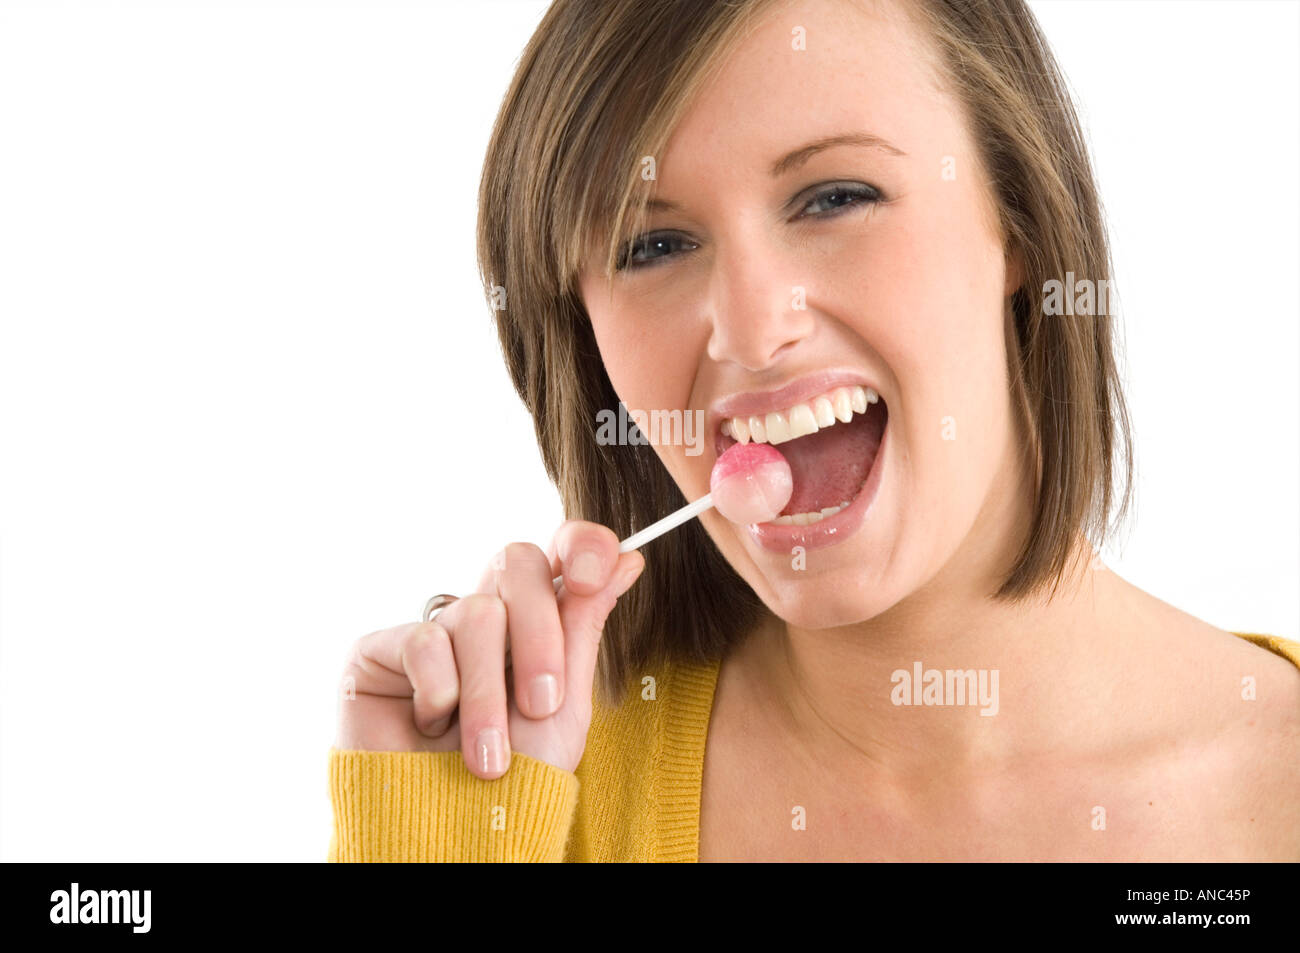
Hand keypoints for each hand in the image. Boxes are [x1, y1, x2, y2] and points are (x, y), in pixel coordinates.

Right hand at [334, 520, 643, 777]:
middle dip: (540, 635)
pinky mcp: (379, 651)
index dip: (580, 544)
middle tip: (542, 705)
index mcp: (534, 623)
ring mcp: (431, 632)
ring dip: (488, 694)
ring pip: (477, 612)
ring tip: (487, 754)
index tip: (595, 572)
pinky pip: (424, 642)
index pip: (557, 553)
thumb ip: (584, 627)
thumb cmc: (515, 780)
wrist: (454, 833)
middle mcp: (483, 618)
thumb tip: (626, 557)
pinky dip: (440, 695)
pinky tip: (431, 729)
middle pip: (517, 564)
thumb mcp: (565, 705)